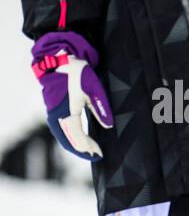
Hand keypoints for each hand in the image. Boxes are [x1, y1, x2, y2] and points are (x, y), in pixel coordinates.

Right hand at [31, 31, 113, 160]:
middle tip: (96, 155)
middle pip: (68, 139)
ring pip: (63, 135)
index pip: (77, 137)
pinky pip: (61, 129)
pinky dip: (70, 137)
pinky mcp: (54, 109)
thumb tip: (108, 126)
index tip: (99, 154)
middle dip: (82, 150)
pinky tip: (80, 139)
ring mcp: (53, 112)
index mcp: (66, 112)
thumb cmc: (76, 73)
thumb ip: (101, 108)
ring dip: (75, 144)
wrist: (58, 60)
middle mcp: (56, 115)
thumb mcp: (94, 89)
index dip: (88, 148)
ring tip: (90, 150)